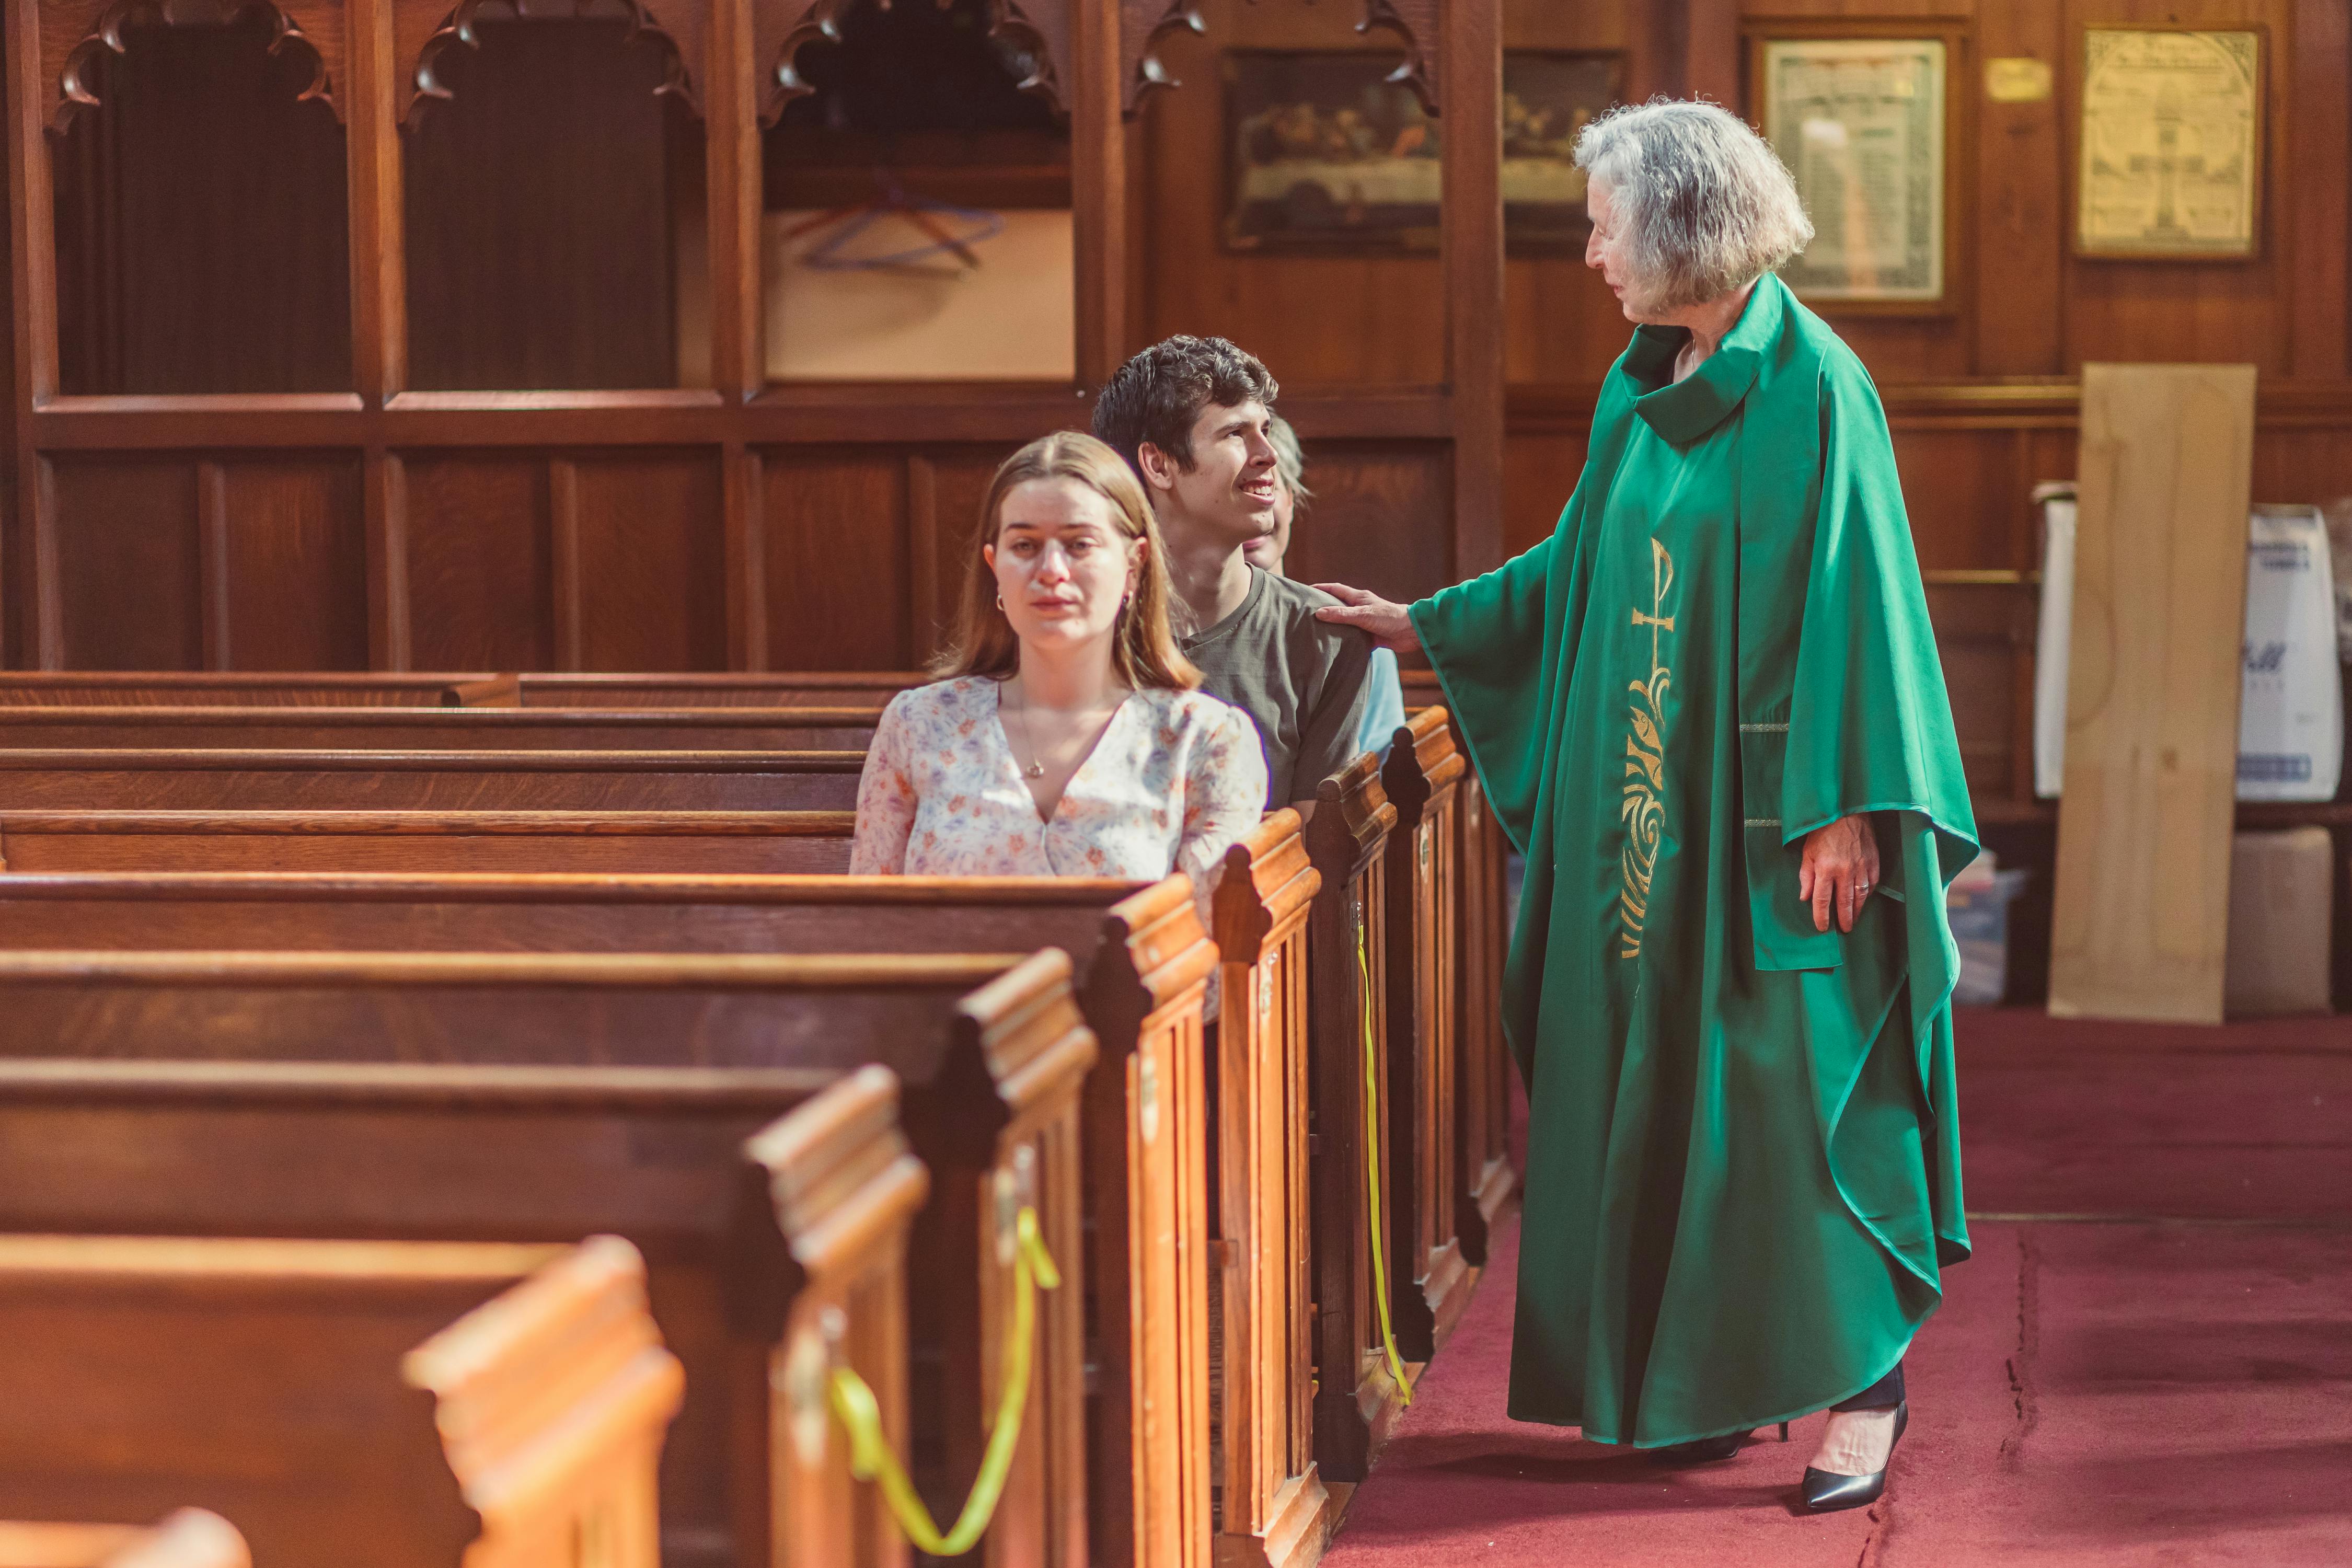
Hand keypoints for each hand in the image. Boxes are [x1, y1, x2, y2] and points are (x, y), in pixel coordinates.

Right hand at [1312, 584, 1420, 653]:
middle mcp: (1360, 609)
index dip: (1321, 588)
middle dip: (1323, 608)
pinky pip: (1352, 639)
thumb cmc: (1390, 618)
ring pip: (1343, 624)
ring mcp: (1364, 623)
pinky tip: (1334, 649)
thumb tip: (1319, 613)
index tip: (1306, 590)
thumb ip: (1341, 615)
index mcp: (1358, 598)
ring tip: (1315, 632)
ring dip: (1332, 627)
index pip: (1335, 589)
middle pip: (1337, 606)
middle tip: (1306, 613)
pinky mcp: (1369, 637)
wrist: (1412, 632)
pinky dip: (1343, 643)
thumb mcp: (1363, 615)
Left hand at [1798, 814, 1880, 933]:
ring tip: (1853, 919)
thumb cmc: (1822, 830)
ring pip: (1861, 895)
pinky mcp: (1873, 861)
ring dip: (1857, 910)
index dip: (1821, 916)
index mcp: (1825, 869)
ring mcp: (1861, 867)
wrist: (1846, 810)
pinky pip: (1872, 883)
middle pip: (1845, 902)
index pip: (1822, 900)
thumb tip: (1805, 897)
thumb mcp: (1807, 852)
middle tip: (1844, 929)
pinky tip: (1864, 899)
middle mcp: (1845, 871)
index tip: (1822, 927)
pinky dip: (1868, 893)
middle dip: (1844, 919)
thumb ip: (1806, 876)